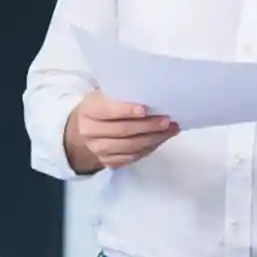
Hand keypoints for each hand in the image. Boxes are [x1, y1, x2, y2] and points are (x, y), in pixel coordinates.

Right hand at [65, 90, 179, 172]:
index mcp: (88, 110)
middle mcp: (90, 132)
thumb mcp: (103, 95)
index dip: (127, 111)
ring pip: (130, 147)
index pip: (108, 111)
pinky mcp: (108, 161)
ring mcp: (98, 149)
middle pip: (122, 131)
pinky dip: (149, 148)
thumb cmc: (101, 106)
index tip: (145, 109)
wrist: (86, 127)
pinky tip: (160, 139)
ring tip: (170, 130)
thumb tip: (150, 95)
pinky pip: (132, 157)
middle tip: (166, 120)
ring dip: (153, 139)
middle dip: (147, 126)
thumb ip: (120, 95)